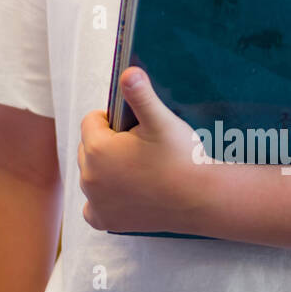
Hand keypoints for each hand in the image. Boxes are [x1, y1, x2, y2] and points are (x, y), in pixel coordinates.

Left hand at [78, 68, 215, 233]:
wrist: (202, 199)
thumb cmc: (182, 158)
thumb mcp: (161, 120)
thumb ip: (140, 94)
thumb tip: (128, 70)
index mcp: (97, 149)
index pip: (91, 121)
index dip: (112, 120)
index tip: (135, 127)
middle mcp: (88, 177)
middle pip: (89, 147)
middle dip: (107, 143)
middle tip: (138, 148)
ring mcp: (96, 202)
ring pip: (91, 174)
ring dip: (105, 169)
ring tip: (135, 167)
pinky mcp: (105, 220)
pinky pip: (91, 207)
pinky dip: (102, 200)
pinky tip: (121, 193)